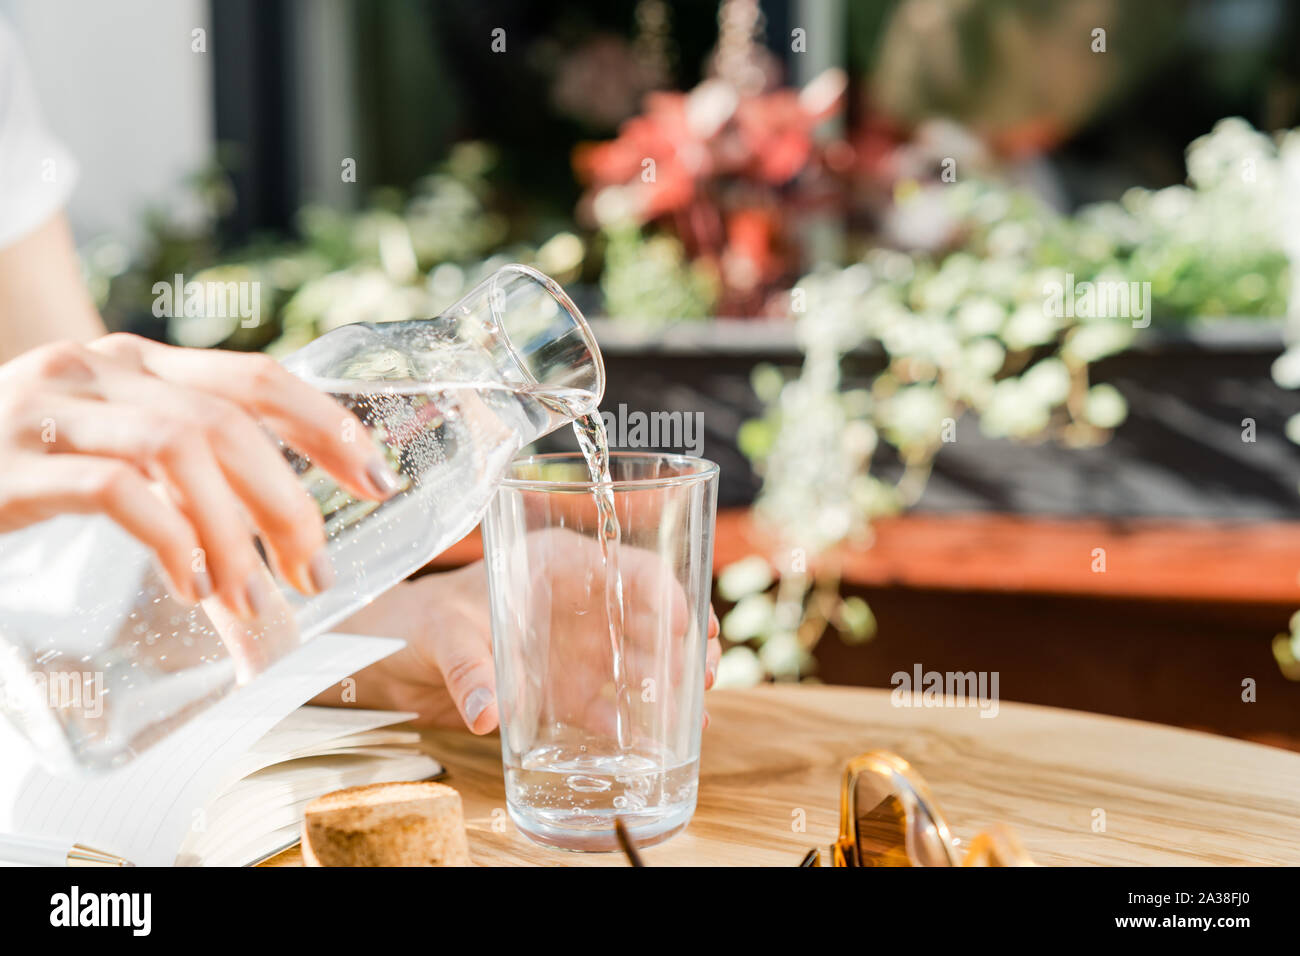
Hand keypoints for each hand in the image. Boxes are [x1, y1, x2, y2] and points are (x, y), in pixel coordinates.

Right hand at [0, 334, 399, 617]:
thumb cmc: (21, 463)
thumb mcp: (110, 443)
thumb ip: (184, 465)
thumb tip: (277, 541)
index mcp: (140, 363)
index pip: (258, 377)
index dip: (329, 425)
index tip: (378, 477)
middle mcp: (103, 369)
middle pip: (231, 422)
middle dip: (290, 502)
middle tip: (315, 572)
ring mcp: (53, 408)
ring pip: (182, 450)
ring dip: (235, 530)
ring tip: (254, 598)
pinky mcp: (12, 463)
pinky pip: (115, 492)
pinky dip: (170, 540)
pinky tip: (190, 585)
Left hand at [322, 542, 721, 733]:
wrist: (396, 657)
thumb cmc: (420, 621)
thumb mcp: (444, 634)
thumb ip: (468, 668)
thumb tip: (484, 711)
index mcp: (558, 564)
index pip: (628, 566)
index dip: (665, 592)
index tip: (687, 625)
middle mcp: (580, 603)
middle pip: (652, 615)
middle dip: (687, 643)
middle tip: (706, 675)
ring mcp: (579, 648)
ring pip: (643, 661)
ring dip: (672, 686)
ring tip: (696, 716)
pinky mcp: (569, 689)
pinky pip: (614, 705)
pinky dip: (636, 724)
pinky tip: (656, 744)